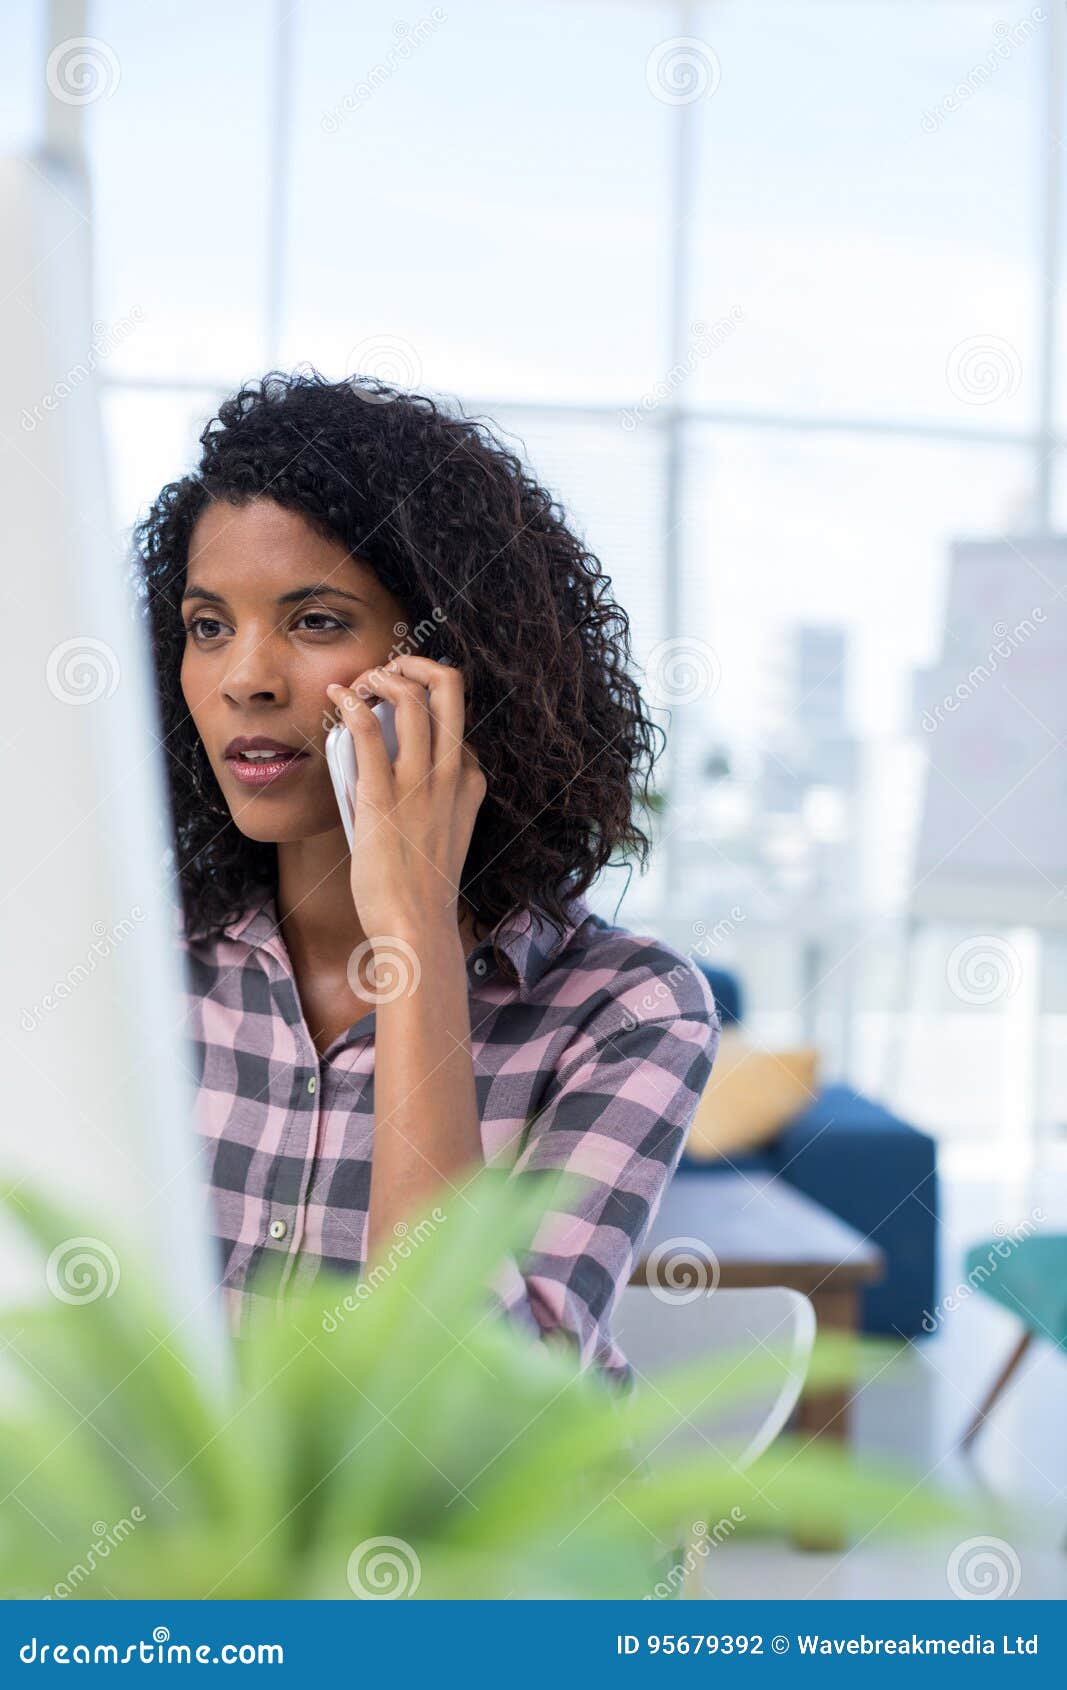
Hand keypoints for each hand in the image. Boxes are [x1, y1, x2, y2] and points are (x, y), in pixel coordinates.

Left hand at [325, 655, 485, 945]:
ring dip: (380, 676)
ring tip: (359, 684)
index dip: (425, 701)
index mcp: (469, 782)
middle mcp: (451, 772)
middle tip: (389, 669)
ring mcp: (420, 782)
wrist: (415, 926)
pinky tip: (337, 698)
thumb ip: (431, 798)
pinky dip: (351, 703)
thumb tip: (389, 768)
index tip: (395, 702)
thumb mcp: (443, 833)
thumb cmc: (420, 888)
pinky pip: (368, 730)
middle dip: (417, 662)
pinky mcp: (384, 796)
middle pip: (450, 686)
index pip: (456, 720)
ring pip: (411, 696)